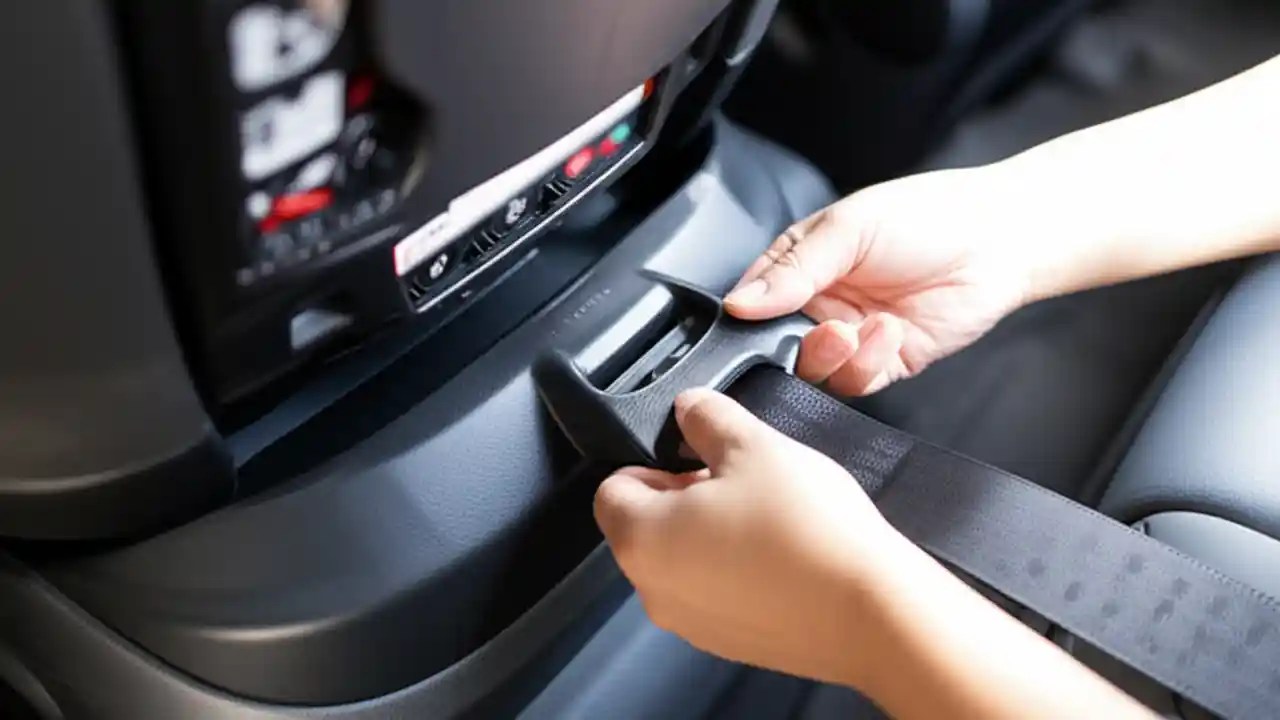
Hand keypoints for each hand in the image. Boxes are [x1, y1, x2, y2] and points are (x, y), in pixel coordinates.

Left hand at [593, 387, 910, 687]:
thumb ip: (707, 417)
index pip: (612, 487)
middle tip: (739, 478)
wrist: (871, 611)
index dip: (653, 461)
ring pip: (683, 560)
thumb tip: (689, 408)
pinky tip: (784, 552)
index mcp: (641, 538)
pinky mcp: (731, 642)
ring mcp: (691, 623)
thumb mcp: (753, 444)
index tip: (695, 454)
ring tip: (769, 514)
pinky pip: (717, 593)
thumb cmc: (809, 531)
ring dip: (712, 532)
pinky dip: (738, 570)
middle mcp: (653, 588)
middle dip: (685, 495)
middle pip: (646, 526)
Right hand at [725, 166, 1032, 395]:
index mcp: (800, 265)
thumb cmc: (928, 216)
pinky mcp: (883, 364)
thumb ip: (793, 269)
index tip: (749, 319)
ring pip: (814, 370)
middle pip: (775, 344)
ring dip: (831, 356)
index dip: (746, 314)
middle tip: (820, 329)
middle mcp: (820, 304)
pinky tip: (890, 331)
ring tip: (855, 330)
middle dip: (790, 345)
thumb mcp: (848, 227)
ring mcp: (851, 336)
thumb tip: (740, 301)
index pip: (752, 298)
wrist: (1000, 240)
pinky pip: (856, 381)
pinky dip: (867, 364)